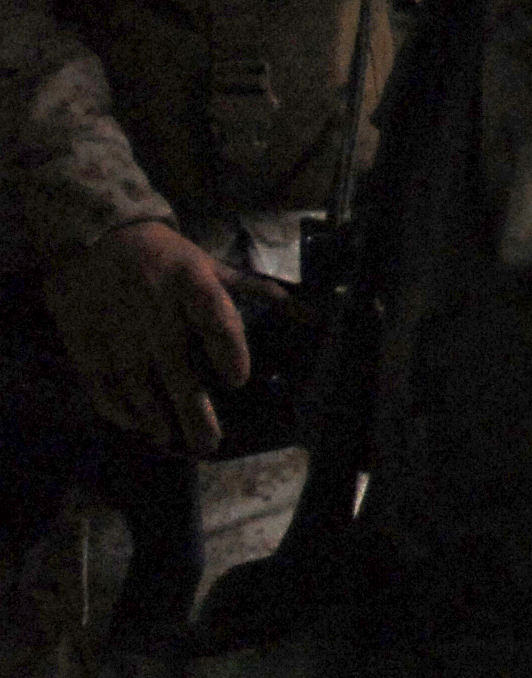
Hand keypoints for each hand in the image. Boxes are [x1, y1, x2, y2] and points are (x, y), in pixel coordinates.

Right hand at [42, 220, 253, 456]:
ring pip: (136, 378)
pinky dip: (114, 403)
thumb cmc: (164, 255)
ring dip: (153, 414)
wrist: (95, 234)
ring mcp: (115, 321)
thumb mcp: (206, 262)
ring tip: (170, 440)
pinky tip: (132, 423)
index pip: (214, 318)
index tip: (238, 381)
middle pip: (176, 363)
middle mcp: (154, 304)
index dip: (228, 350)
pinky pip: (99, 376)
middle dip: (192, 408)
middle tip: (210, 443)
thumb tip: (301, 308)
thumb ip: (248, 287)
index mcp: (190, 280)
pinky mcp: (82, 333)